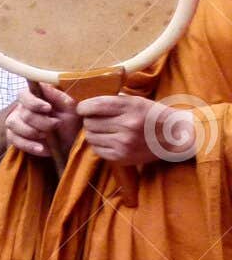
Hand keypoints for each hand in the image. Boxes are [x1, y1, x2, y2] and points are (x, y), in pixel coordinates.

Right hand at [5, 83, 78, 158]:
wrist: (69, 143)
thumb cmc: (70, 122)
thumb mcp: (71, 108)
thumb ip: (60, 97)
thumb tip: (47, 87)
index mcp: (35, 97)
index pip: (25, 94)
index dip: (34, 102)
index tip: (48, 109)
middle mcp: (22, 107)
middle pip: (24, 113)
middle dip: (42, 122)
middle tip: (56, 125)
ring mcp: (15, 122)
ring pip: (14, 125)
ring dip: (33, 133)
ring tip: (47, 137)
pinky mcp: (13, 136)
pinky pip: (14, 140)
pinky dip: (29, 145)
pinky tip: (42, 149)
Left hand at [78, 94, 194, 165]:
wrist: (177, 137)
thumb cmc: (153, 116)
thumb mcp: (137, 101)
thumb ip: (113, 101)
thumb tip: (85, 104)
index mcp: (131, 107)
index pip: (94, 106)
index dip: (84, 107)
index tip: (83, 108)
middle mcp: (127, 125)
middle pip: (89, 122)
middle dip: (90, 120)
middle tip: (99, 120)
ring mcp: (124, 143)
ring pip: (90, 136)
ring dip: (93, 132)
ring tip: (105, 130)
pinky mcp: (122, 157)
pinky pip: (97, 150)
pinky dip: (99, 144)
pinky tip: (109, 140)